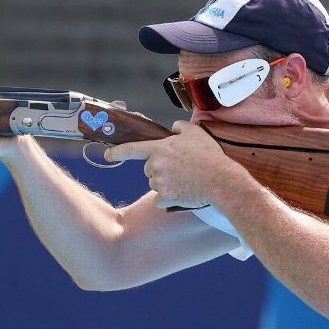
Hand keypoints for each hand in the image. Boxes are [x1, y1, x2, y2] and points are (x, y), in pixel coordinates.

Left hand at [105, 121, 242, 209]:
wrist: (221, 181)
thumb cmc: (209, 157)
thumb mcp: (196, 133)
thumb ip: (180, 127)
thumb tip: (173, 128)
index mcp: (160, 149)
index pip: (132, 149)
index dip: (117, 152)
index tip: (107, 155)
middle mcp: (155, 166)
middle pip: (149, 170)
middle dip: (160, 170)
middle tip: (181, 170)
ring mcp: (159, 183)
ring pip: (156, 185)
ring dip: (167, 185)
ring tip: (186, 181)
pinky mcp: (165, 198)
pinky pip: (161, 200)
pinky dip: (170, 199)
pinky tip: (184, 193)